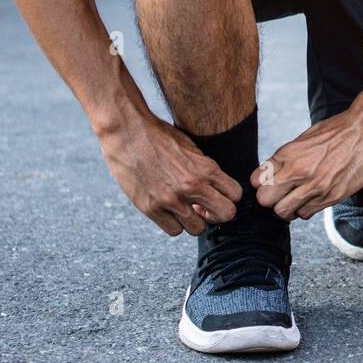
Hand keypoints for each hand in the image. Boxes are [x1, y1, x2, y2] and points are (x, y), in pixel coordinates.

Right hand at [98, 112, 242, 235]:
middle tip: (205, 207)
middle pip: (226, 215)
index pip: (235, 195)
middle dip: (217, 212)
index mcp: (206, 168)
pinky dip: (173, 223)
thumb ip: (205, 169)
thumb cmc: (158, 135)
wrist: (126, 131)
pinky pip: (174, 231)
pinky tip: (168, 210)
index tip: (218, 195)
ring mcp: (171, 199)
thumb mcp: (191, 147)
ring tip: (183, 208)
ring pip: (198, 229)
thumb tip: (216, 189)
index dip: (229, 196)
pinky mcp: (151, 208)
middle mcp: (192, 186)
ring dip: (193, 220)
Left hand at [251, 108, 362, 219]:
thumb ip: (288, 158)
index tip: (270, 183)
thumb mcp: (305, 138)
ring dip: (288, 207)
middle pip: (265, 200)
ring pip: (284, 212)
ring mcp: (315, 186)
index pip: (257, 180)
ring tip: (298, 198)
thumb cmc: (338, 130)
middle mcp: (298, 171)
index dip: (262, 184)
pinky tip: (313, 198)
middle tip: (280, 195)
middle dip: (270, 200)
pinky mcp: (331, 197)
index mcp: (288, 153)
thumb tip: (274, 173)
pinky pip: (306, 214)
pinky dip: (306, 209)